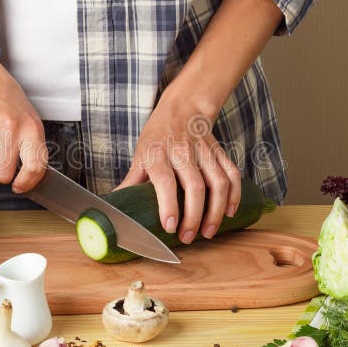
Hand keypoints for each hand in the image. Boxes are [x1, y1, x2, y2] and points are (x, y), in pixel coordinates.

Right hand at [0, 65, 46, 192]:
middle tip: (0, 158)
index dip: (27, 182)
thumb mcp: (28, 116)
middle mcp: (9, 127)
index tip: (20, 186)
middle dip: (0, 172)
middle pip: (2, 175)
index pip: (34, 165)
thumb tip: (30, 175)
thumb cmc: (5, 97)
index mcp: (30, 126)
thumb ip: (30, 144)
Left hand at [117, 97, 241, 243]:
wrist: (183, 108)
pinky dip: (234, 195)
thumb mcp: (140, 155)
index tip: (170, 226)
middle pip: (194, 185)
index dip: (168, 204)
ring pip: (218, 182)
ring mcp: (204, 150)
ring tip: (209, 231)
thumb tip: (113, 207)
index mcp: (158, 152)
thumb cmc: (157, 136)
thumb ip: (131, 182)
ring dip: (216, 211)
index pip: (165, 180)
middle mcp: (182, 150)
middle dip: (194, 216)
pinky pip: (232, 174)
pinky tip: (230, 213)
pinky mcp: (219, 151)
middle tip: (188, 237)